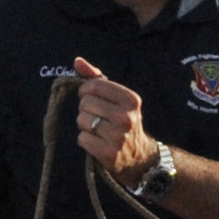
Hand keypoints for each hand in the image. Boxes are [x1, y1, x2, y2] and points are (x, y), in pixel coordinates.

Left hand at [71, 58, 159, 186]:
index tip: (92, 99)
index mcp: (131, 100)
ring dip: (85, 126)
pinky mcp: (109, 153)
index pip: (93, 86)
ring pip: (82, 120)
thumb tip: (77, 61)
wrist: (140, 157)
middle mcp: (126, 118)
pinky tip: (98, 142)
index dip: (86, 91)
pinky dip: (86, 140)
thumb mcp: (117, 99)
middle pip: (85, 103)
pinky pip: (82, 138)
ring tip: (99, 131)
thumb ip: (96, 78)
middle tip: (99, 118)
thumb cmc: (124, 122)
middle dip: (86, 110)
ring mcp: (118, 136)